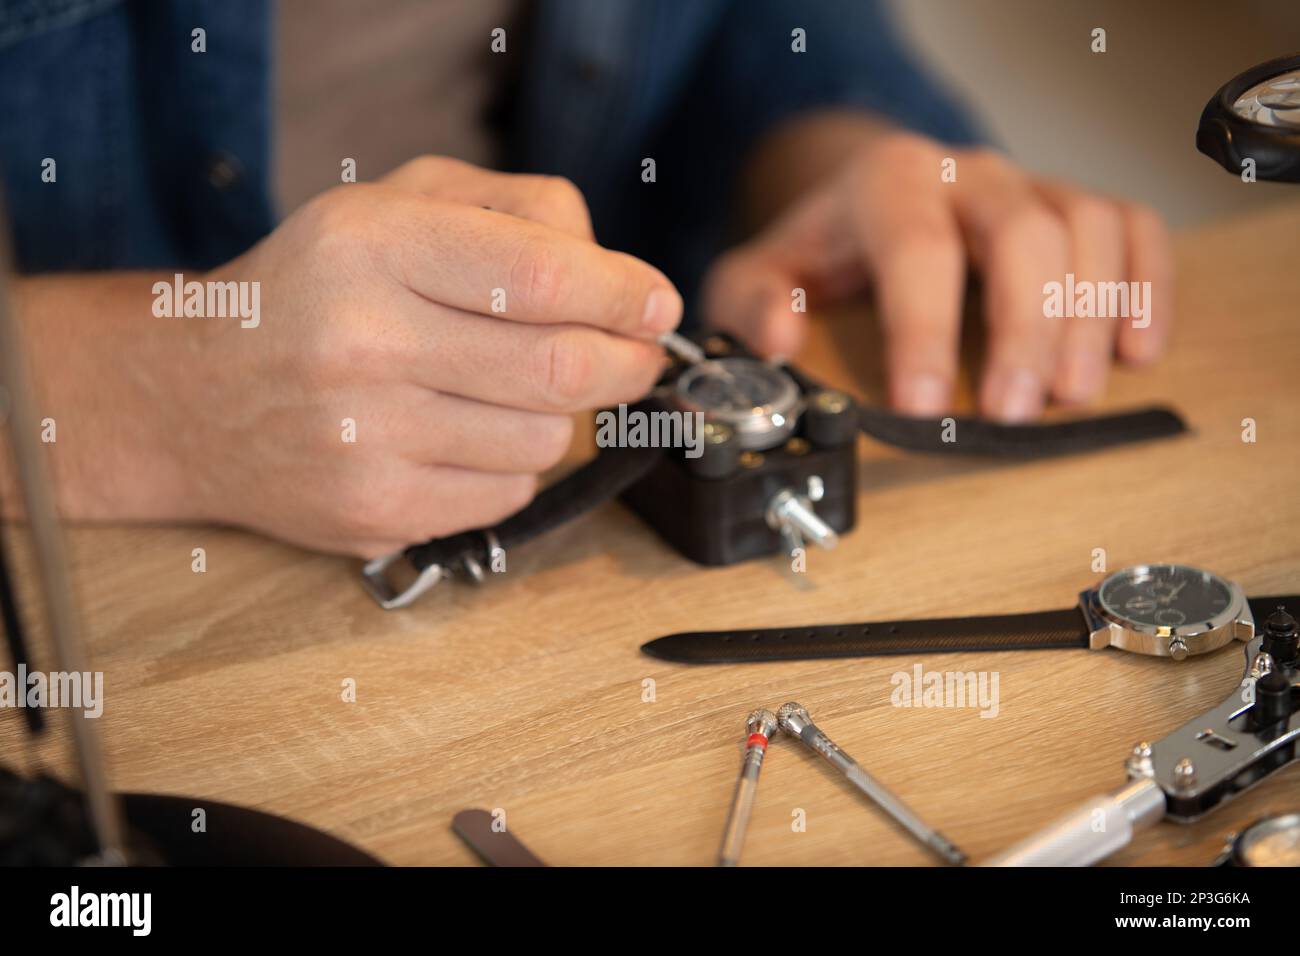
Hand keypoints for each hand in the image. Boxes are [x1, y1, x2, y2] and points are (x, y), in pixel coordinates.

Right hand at [14, 157, 680, 555]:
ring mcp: (363, 438)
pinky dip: (515, 468)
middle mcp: (362, 341)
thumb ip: (513, 211)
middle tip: (636, 356)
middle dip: (626, 363)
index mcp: (372, 245)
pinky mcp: (372, 511)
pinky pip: (507, 496)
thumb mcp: (396, 205)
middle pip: (560, 368)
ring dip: (560, 417)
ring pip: (543, 440)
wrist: (195, 396)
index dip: (623, 295)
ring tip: (514, 391)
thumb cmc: (319, 289)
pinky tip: (471, 438)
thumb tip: (618, 275)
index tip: (657, 307)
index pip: (541, 275)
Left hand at [703, 130, 1172, 420]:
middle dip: (1023, 328)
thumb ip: (751, 305)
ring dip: (1090, 317)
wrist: (867, 198)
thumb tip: (778, 342)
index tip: (923, 406)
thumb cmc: (820, 252)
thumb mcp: (758, 275)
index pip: (916, 249)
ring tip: (1073, 393)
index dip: (923, 331)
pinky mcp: (1076, 206)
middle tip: (1013, 413)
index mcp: (888, 182)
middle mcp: (969, 172)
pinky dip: (1147, 287)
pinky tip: (1137, 351)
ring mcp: (1030, 184)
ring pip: (1088, 229)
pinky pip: (1135, 228)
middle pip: (1022, 233)